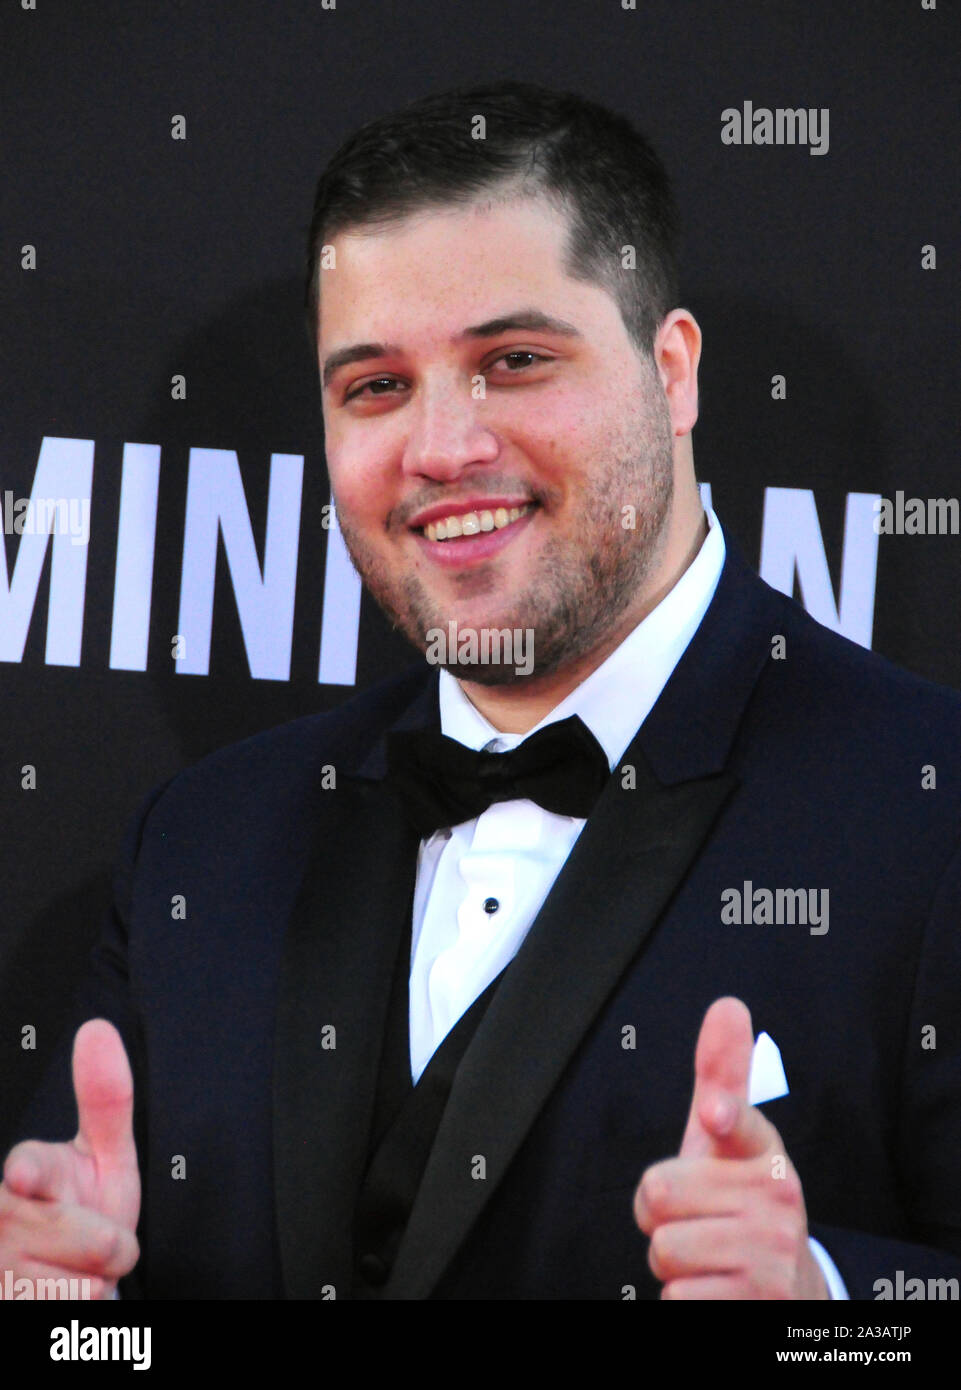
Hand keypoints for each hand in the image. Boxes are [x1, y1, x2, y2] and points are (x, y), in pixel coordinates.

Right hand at [0, 1019, 141, 1299]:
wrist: (66, 1272)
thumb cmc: (84, 1205)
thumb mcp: (104, 1153)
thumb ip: (105, 1098)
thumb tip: (97, 1029)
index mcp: (27, 1172)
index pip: (29, 1171)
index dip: (29, 1174)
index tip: (24, 1174)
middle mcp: (3, 1217)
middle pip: (97, 1243)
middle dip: (115, 1245)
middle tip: (98, 1236)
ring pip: (85, 1289)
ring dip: (95, 1283)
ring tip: (75, 1266)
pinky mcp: (6, 1304)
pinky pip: (71, 1315)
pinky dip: (80, 1309)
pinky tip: (60, 1293)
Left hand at [633, 996, 827, 1298]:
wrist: (784, 1295)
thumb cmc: (740, 1208)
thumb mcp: (729, 1144)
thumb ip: (723, 1077)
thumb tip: (728, 1005)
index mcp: (767, 1155)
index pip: (745, 1127)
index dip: (725, 1119)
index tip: (715, 1113)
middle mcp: (778, 1202)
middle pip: (657, 1191)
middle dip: (659, 1216)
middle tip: (696, 1223)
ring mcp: (772, 1257)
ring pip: (662, 1248)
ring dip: (671, 1264)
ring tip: (706, 1261)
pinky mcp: (757, 1306)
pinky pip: (675, 1298)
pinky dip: (682, 1302)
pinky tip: (714, 1295)